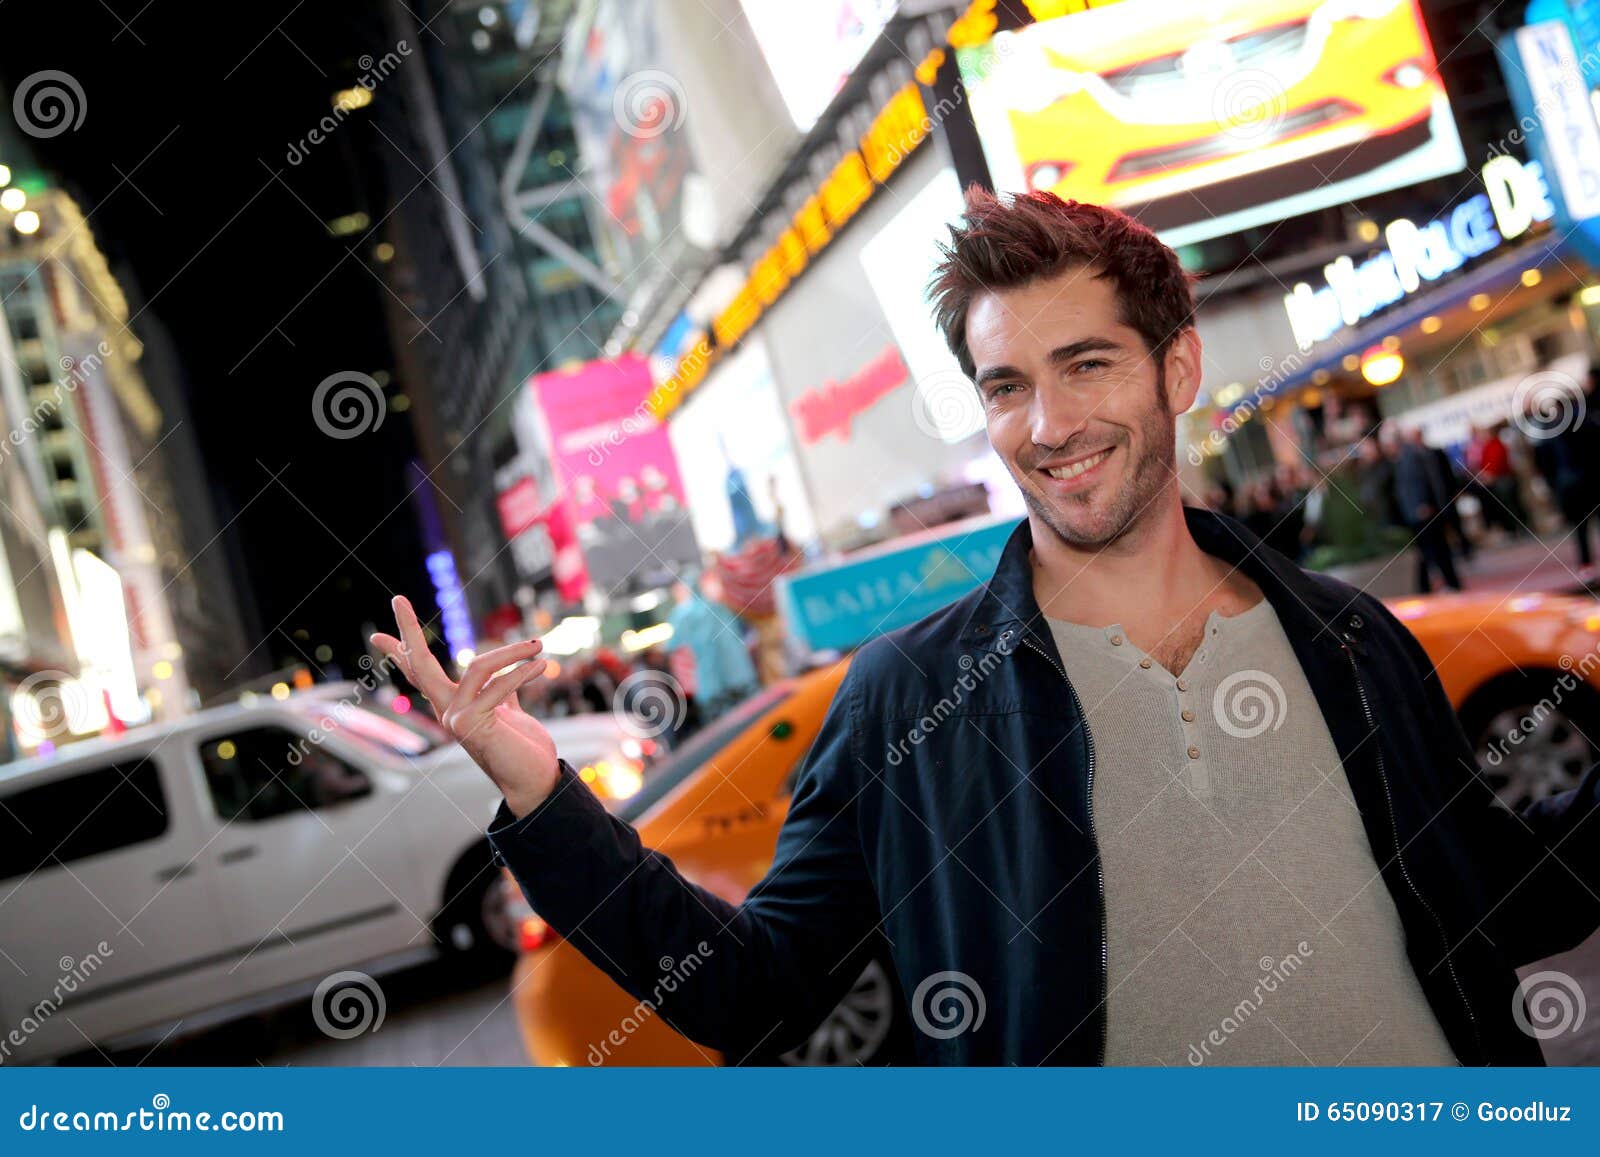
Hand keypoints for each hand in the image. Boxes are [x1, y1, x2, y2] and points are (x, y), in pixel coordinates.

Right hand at [371, 596, 557, 817]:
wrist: (534, 781)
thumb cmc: (522, 747)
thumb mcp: (507, 710)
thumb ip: (500, 690)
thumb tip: (502, 670)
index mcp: (453, 705)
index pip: (419, 673)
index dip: (400, 652)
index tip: (377, 634)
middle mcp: (447, 711)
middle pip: (419, 665)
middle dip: (409, 630)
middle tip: (397, 599)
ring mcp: (456, 720)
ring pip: (476, 667)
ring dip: (512, 653)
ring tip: (539, 645)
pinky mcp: (473, 726)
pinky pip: (498, 687)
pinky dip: (522, 673)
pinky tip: (541, 664)